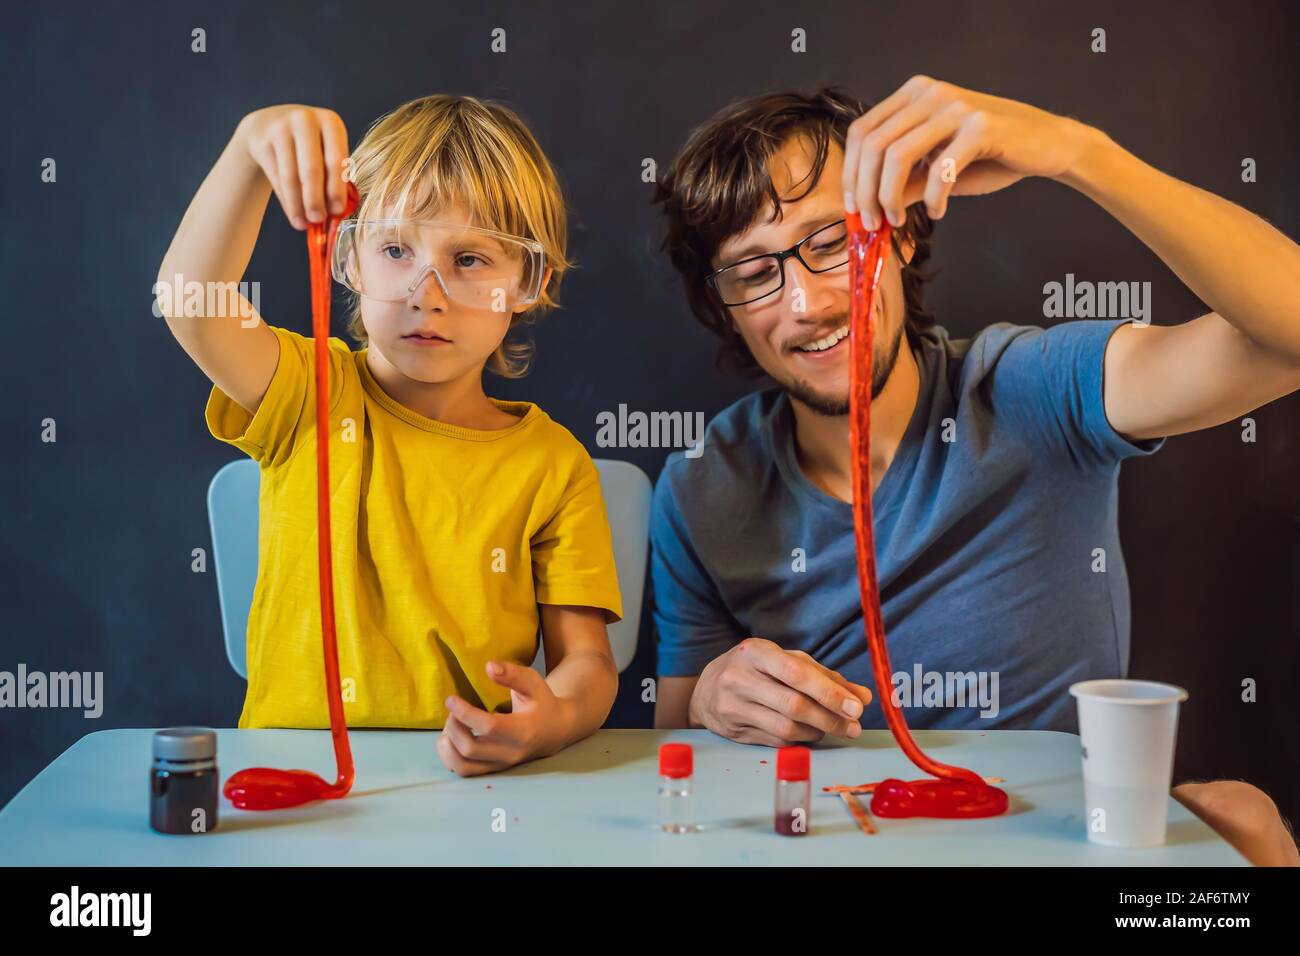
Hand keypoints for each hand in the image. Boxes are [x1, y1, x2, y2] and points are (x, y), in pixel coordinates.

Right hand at [236, 104, 350, 230]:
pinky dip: (286, 200)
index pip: (336, 160)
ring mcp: (280, 128)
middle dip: (315, 199)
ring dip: (298, 204)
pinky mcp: (262, 141)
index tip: (337, 212)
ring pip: (291, 176)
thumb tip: (336, 213)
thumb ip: (334, 175)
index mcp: (330, 122)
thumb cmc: (309, 144)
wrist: (268, 124)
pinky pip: (276, 177)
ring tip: (303, 224)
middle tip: (318, 220)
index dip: (337, 189)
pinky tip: (293, 214)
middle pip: (311, 168)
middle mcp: (305, 120)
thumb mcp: (326, 149)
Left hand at [436, 661, 571, 776]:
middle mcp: (511, 753)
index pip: (488, 727)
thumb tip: (489, 667)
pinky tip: (452, 738)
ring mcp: (501, 765)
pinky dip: (450, 756)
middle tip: (453, 711)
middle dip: (453, 727)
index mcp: (523, 731)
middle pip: (470, 749)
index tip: (451, 699)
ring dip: (448, 745)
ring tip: (451, 725)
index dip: (465, 713)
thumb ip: (512, 674)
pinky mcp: (493, 770)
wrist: (554, 730)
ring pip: (463, 766)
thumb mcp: (533, 682)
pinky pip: (464, 771)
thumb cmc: (541, 702)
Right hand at [688, 638, 873, 746]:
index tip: (857, 706)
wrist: (705, 689)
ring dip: (818, 731)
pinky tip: (810, 733)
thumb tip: (862, 697)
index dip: (829, 692)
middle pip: (793, 705)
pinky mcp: (733, 732)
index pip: (796, 673)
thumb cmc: (753, 669)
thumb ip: (822, 676)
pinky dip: (801, 739)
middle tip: (854, 726)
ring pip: (786, 728)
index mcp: (754, 652)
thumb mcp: (782, 660)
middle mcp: (739, 678)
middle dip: (830, 718)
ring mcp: (732, 707)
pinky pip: (776, 741)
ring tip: (834, 728)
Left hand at [842, 75, 1097, 227]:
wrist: (1048, 146)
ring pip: (897, 155)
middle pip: (873, 145)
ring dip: (890, 197)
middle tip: (873, 224)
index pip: (862, 132)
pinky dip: (933, 198)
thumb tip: (865, 207)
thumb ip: (902, 181)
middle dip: (866, 192)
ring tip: (898, 221)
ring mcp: (955, 106)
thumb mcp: (935, 169)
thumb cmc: (988, 157)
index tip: (855, 210)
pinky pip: (941, 168)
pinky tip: (938, 212)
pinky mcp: (981, 125)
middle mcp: (930, 93)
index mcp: (914, 95)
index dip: (851, 175)